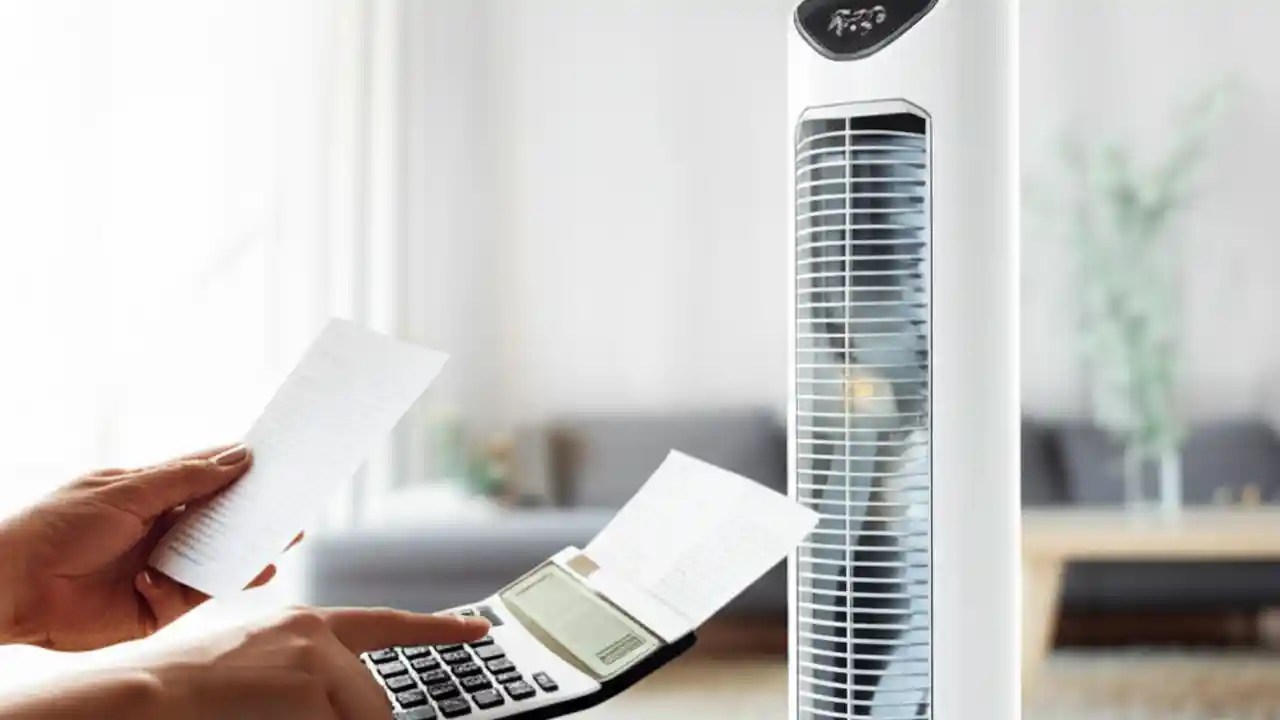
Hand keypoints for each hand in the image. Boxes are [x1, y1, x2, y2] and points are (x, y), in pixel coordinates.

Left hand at [0, 444, 296, 650]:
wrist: (14, 588)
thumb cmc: (58, 527)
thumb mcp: (127, 491)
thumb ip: (185, 479)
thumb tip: (238, 458)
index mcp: (147, 493)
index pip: (204, 475)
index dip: (239, 468)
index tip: (276, 460)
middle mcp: (157, 528)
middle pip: (217, 519)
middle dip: (254, 513)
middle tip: (293, 507)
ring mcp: (159, 566)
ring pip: (216, 557)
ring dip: (248, 550)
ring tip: (283, 542)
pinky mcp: (157, 604)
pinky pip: (199, 592)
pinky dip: (213, 583)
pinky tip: (229, 573)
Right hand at [0, 607, 491, 719]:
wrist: (142, 697)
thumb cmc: (189, 694)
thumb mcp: (260, 674)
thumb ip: (312, 679)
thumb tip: (359, 705)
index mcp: (303, 625)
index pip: (386, 625)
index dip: (438, 630)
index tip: (480, 629)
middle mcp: (317, 633)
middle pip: (374, 704)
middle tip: (284, 719)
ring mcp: (317, 659)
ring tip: (262, 718)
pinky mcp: (312, 685)